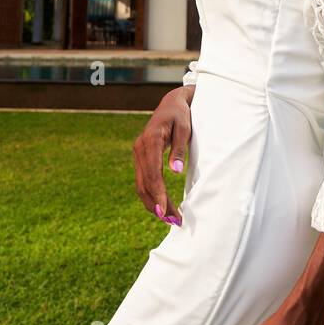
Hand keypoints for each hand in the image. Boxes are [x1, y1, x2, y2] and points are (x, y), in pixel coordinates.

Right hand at [131, 86, 191, 227]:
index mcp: (151, 140)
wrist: (171, 103)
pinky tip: (161, 206)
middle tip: (173, 221)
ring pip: (141, 184)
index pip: (152, 172)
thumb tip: (176, 172)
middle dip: (157, 204)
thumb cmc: (181, 115)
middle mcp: (140, 147)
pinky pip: (143, 180)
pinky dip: (151, 195)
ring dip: (153, 203)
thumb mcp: (185, 129)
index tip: (164, 210)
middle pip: (145, 182)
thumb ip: (179, 150)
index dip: (158, 193)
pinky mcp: (141, 157)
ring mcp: (138, 153)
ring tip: (169, 218)